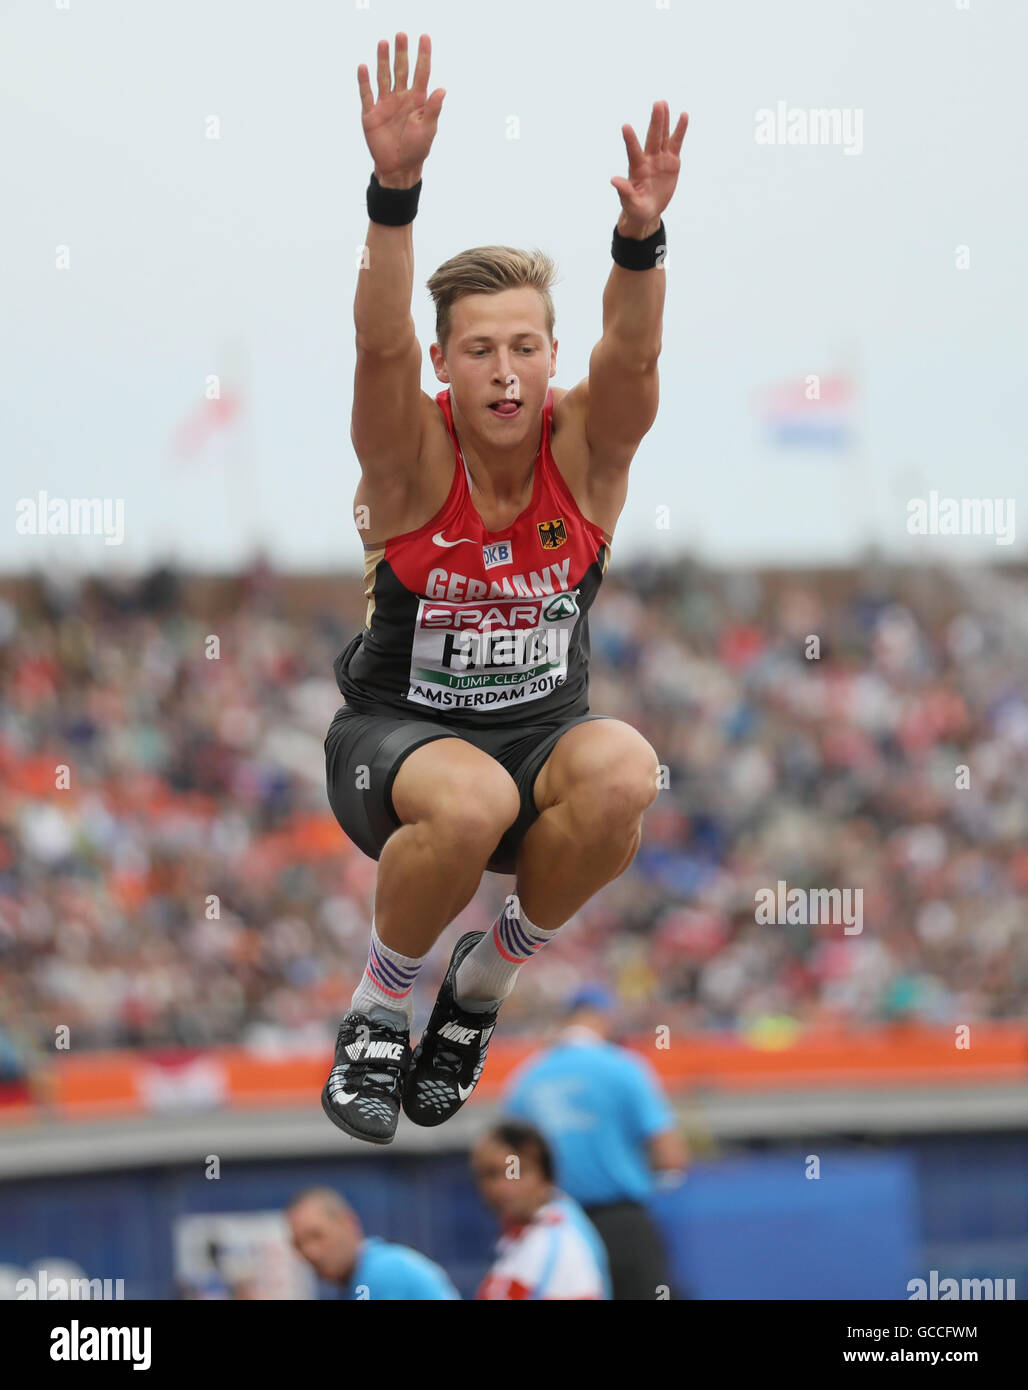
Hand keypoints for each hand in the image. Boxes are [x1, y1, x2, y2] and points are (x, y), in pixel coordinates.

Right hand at [358, 32, 445, 186]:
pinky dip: (364, 81)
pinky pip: (367, 94)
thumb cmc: (416, 149)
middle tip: (401, 35)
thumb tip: (442, 90)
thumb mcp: (427, 129)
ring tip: (383, 43)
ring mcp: (385, 104)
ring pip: (383, 77)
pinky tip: (363, 66)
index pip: (421, 73)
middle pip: (401, 70)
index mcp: (417, 100)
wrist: (398, 168)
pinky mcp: (371, 113)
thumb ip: (433, 109)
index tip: (425, 37)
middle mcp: (401, 97)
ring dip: (383, 60)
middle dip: (401, 53)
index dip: (423, 55)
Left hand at [611, 101, 688, 237]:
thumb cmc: (636, 208)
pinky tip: (683, 116)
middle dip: (655, 122)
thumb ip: (624, 191)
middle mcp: (648, 160)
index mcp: (637, 169)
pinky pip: (676, 143)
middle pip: (652, 138)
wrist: (648, 210)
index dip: (630, 140)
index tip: (625, 126)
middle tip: (657, 104)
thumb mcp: (631, 204)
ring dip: (664, 120)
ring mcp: (660, 159)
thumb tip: (613, 180)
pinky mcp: (672, 161)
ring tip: (664, 104)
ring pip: (663, 136)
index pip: (633, 152)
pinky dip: (680, 131)